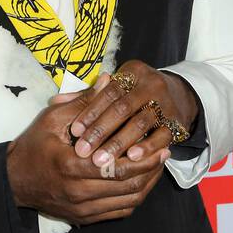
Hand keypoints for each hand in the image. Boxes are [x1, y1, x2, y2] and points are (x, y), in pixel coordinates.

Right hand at [6, 92, 170, 225]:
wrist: (14, 180)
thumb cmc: (32, 146)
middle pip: (128, 186)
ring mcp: (83, 209)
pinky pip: (119, 211)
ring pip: (128, 201)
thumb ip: (84, 102)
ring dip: (147, 184)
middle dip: (151, 170)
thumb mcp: (52, 119)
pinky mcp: (84, 218)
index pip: (118, 166)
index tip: (161, 145)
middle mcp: (79, 193)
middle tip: (165, 154)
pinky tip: (142, 181)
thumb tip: (109, 80)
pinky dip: (135, 198)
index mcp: (72, 166)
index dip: (144, 158)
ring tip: (157, 166)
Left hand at [65, 60, 199, 168]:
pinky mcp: (176, 122)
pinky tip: (131, 159)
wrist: (177, 96)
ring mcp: (166, 103)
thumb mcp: (113, 89)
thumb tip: (55, 101)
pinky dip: (146, 148)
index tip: (74, 131)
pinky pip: (161, 136)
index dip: (90, 112)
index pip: (108, 92)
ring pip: (141, 122)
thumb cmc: (133, 94)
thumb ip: (86, 97)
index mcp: (133, 72)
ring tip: (102, 160)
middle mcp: (151, 84)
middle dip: (101, 131)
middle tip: (83, 151)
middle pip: (123, 107)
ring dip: (120, 142)